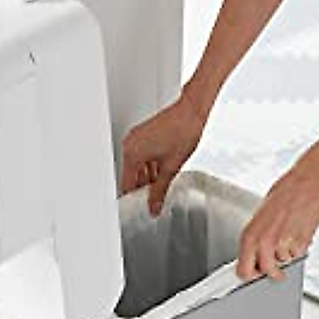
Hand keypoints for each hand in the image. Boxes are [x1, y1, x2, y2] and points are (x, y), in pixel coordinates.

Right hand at [120, 89, 205, 215]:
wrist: (192, 111)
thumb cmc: (182, 131)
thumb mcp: (170, 168)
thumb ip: (160, 191)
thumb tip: (154, 205)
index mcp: (132, 153)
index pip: (126, 184)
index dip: (134, 199)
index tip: (142, 208)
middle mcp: (130, 144)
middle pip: (131, 175)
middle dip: (142, 189)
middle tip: (153, 201)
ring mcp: (137, 138)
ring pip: (137, 166)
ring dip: (148, 178)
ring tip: (160, 189)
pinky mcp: (144, 134)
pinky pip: (142, 156)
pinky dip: (150, 166)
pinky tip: (162, 174)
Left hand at [237, 157, 318, 281]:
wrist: (308, 182)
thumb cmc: (285, 192)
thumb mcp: (262, 215)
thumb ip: (258, 236)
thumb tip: (256, 254)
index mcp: (250, 235)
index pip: (243, 270)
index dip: (249, 274)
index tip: (253, 274)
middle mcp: (264, 243)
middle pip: (265, 273)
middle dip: (270, 271)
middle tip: (275, 262)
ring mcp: (283, 246)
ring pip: (283, 264)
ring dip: (287, 255)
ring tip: (289, 233)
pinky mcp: (301, 245)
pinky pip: (298, 256)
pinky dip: (299, 248)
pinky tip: (298, 231)